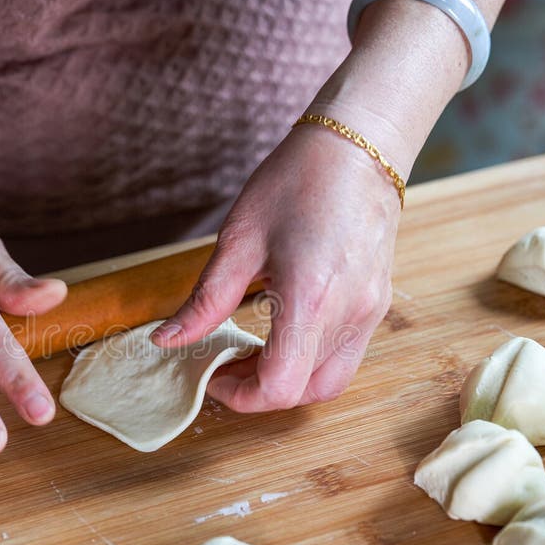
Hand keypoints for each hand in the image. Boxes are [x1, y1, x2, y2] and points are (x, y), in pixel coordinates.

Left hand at [152, 122, 399, 409]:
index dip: (239, 395)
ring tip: (253, 355)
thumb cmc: (297, 182)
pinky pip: (345, 355)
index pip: (279, 387)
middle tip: (226, 367)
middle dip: (260, 392)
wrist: (358, 148)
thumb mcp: (239, 239)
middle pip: (305, 393)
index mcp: (311, 299)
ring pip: (329, 381)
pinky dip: (310, 361)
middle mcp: (348, 315)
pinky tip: (284, 334)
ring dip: (288, 382)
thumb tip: (166, 340)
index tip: (212, 375)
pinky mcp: (378, 304)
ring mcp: (370, 312)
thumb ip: (205, 300)